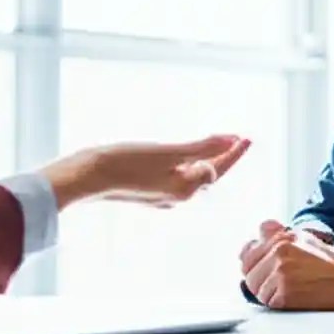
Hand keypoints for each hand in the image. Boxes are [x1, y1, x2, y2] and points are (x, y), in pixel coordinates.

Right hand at [40, 135, 250, 210]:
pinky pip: (177, 177)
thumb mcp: (168, 152)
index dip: (234, 151)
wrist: (87, 177)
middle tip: (239, 139)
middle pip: (209, 175)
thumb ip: (201, 148)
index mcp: (185, 189)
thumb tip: (230, 141)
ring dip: (207, 160)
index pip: (218, 168)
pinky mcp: (148, 191)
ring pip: (193, 177)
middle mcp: (177, 197)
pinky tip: (187, 157)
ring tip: (219, 146)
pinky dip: (188, 164)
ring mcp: (162, 196)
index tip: (247, 137)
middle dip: (225, 157)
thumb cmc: (125, 163)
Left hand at [242, 227, 333, 310]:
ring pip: (257, 289)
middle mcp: (279, 253)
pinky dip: (278, 303)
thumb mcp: (306, 238)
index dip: (252, 263)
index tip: (256, 268)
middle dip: (259, 280)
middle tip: (275, 284)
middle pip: (249, 273)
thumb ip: (278, 235)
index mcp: (282, 239)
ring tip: (288, 290)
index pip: (247, 252)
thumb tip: (260, 231)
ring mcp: (281, 273)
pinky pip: (268, 302)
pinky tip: (293, 297)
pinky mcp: (286, 294)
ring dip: (269, 293)